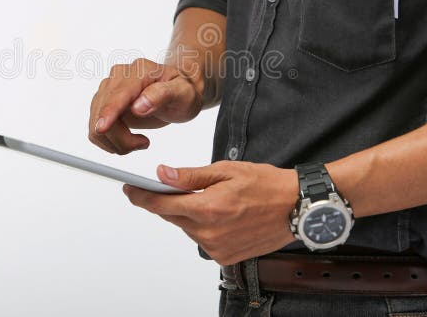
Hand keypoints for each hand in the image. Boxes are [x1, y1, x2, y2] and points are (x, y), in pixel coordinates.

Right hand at [88, 58, 204, 154]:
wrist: (176, 92)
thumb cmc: (182, 92)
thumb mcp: (183, 94)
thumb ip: (162, 95)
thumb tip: (138, 106)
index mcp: (139, 71)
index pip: (118, 94)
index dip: (109, 112)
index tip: (102, 128)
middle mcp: (118, 76)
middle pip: (103, 113)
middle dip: (122, 138)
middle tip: (144, 143)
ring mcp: (107, 90)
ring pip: (96, 125)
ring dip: (116, 142)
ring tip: (139, 141)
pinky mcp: (101, 103)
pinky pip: (94, 130)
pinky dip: (110, 142)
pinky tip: (129, 139)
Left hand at [122, 161, 298, 265]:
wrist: (297, 208)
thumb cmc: (266, 185)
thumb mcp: (226, 170)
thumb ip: (191, 175)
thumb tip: (163, 174)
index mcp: (207, 208)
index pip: (161, 204)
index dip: (141, 196)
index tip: (129, 189)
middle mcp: (209, 233)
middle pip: (172, 216)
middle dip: (167, 201)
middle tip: (169, 185)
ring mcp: (216, 248)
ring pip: (187, 227)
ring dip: (189, 213)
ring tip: (211, 199)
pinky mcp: (225, 257)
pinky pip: (202, 239)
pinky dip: (204, 226)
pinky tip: (221, 214)